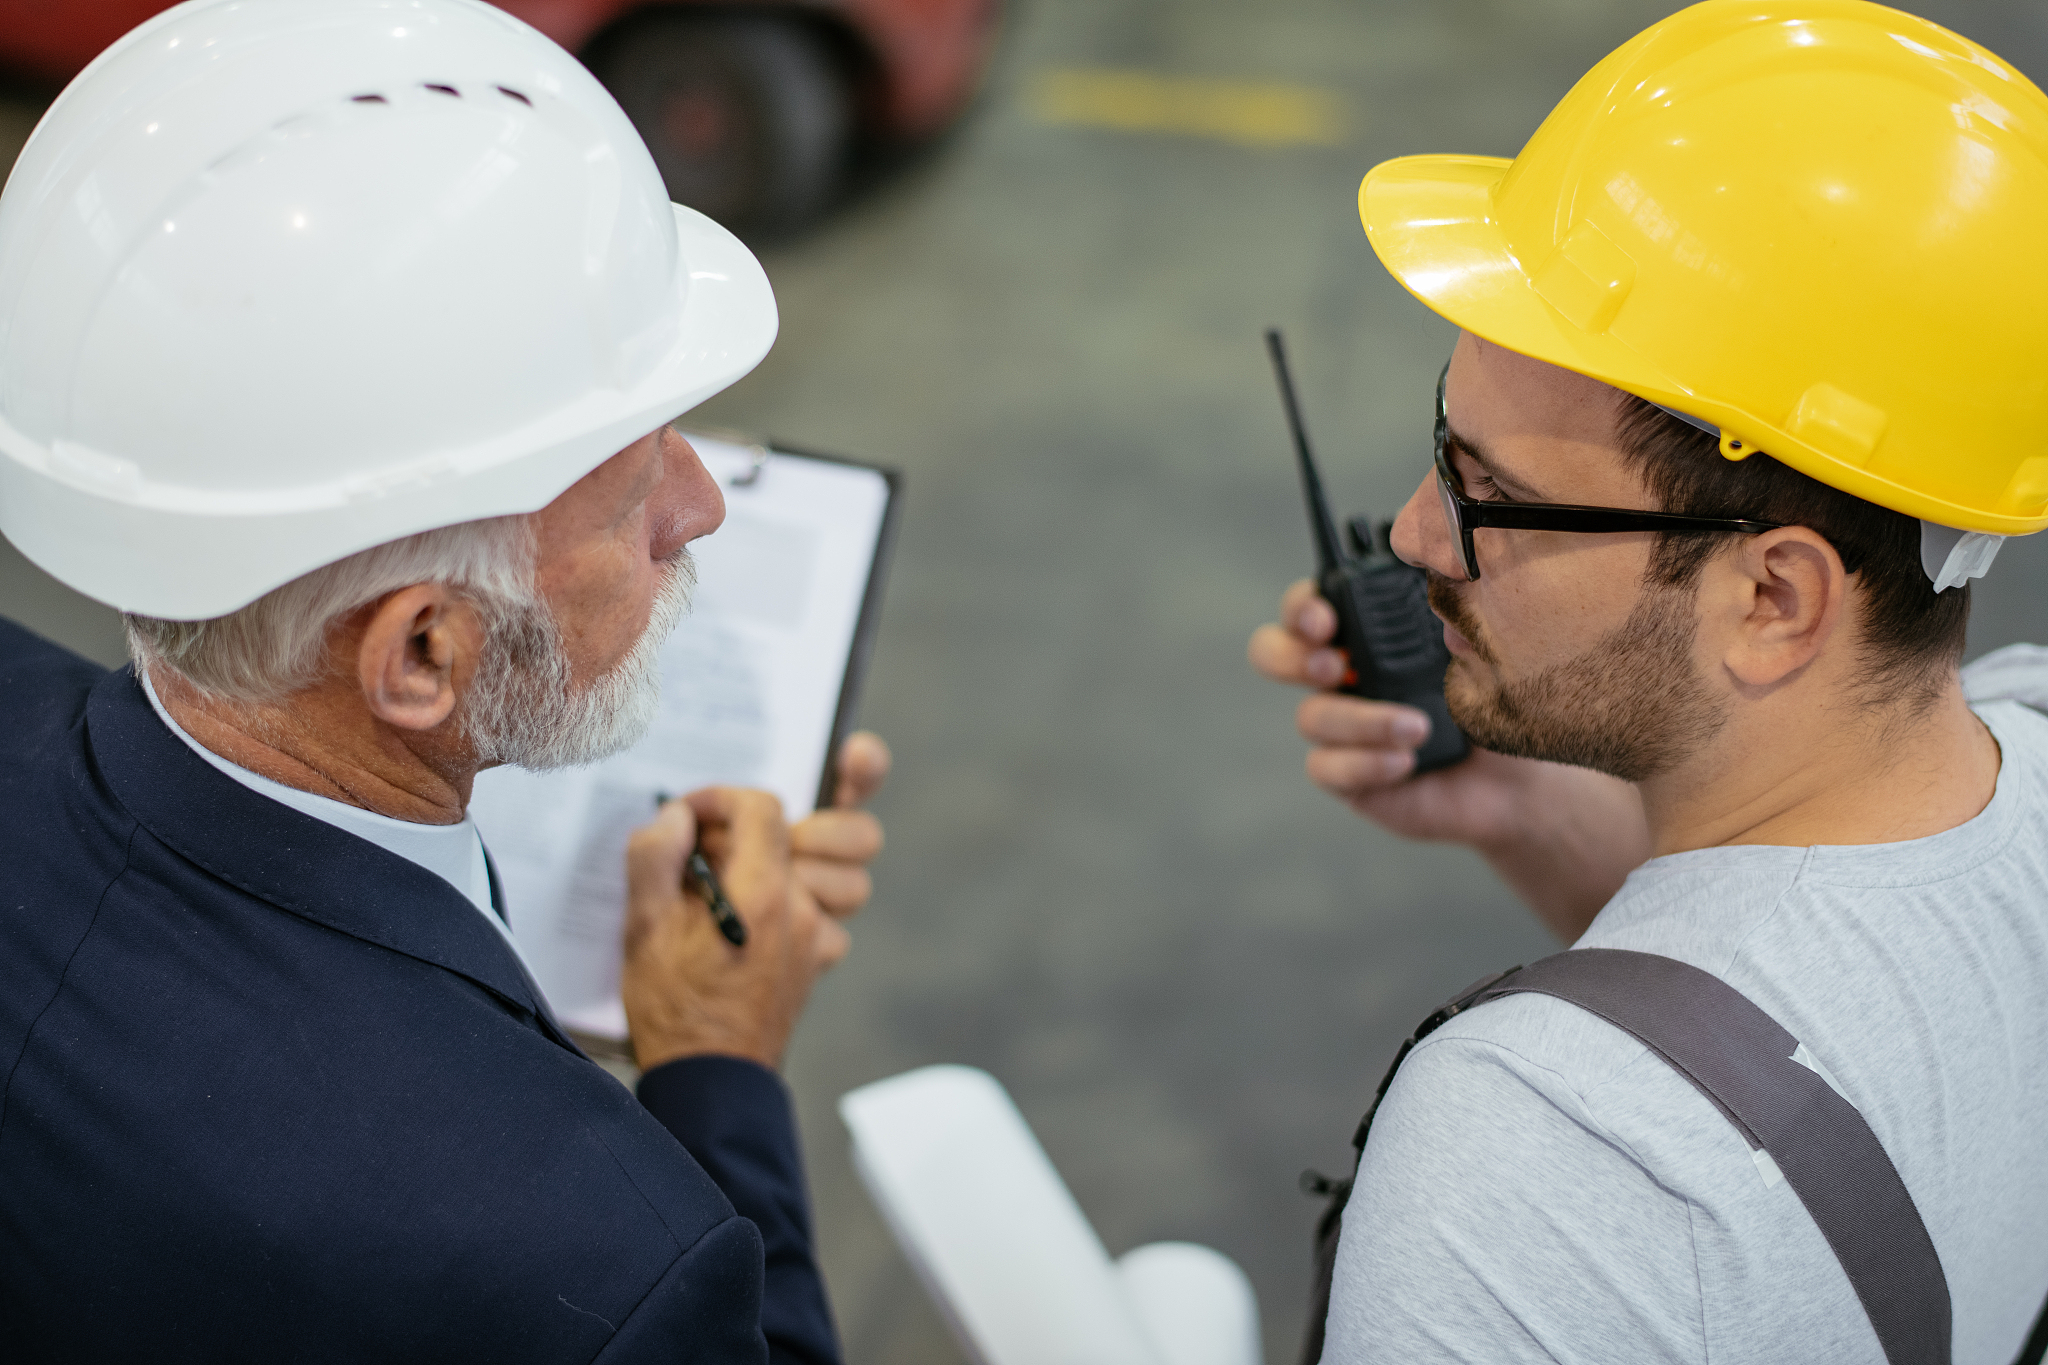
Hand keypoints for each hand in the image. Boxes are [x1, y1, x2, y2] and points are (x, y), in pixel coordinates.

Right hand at [618, 733, 889, 1071]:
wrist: (708, 1082)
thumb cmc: (674, 1010)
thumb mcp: (642, 930)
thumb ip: (654, 857)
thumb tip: (674, 817)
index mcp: (761, 894)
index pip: (764, 807)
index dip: (721, 798)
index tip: (689, 817)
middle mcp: (803, 910)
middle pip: (847, 830)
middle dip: (796, 820)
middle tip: (739, 839)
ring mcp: (819, 936)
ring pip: (852, 873)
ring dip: (811, 860)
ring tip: (755, 872)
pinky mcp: (820, 957)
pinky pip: (833, 911)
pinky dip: (806, 902)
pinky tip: (763, 916)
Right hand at [1249, 579, 1647, 938]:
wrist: (1520, 781)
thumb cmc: (1501, 703)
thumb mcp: (1487, 649)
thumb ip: (1459, 617)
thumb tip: (1440, 599)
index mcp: (1367, 631)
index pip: (1310, 605)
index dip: (1303, 606)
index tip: (1325, 618)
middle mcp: (1343, 674)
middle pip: (1273, 653)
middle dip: (1291, 655)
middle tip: (1332, 664)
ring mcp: (1341, 726)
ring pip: (1311, 716)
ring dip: (1360, 719)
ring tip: (1416, 728)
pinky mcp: (1347, 774)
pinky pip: (1325, 767)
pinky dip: (1363, 762)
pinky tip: (1404, 762)